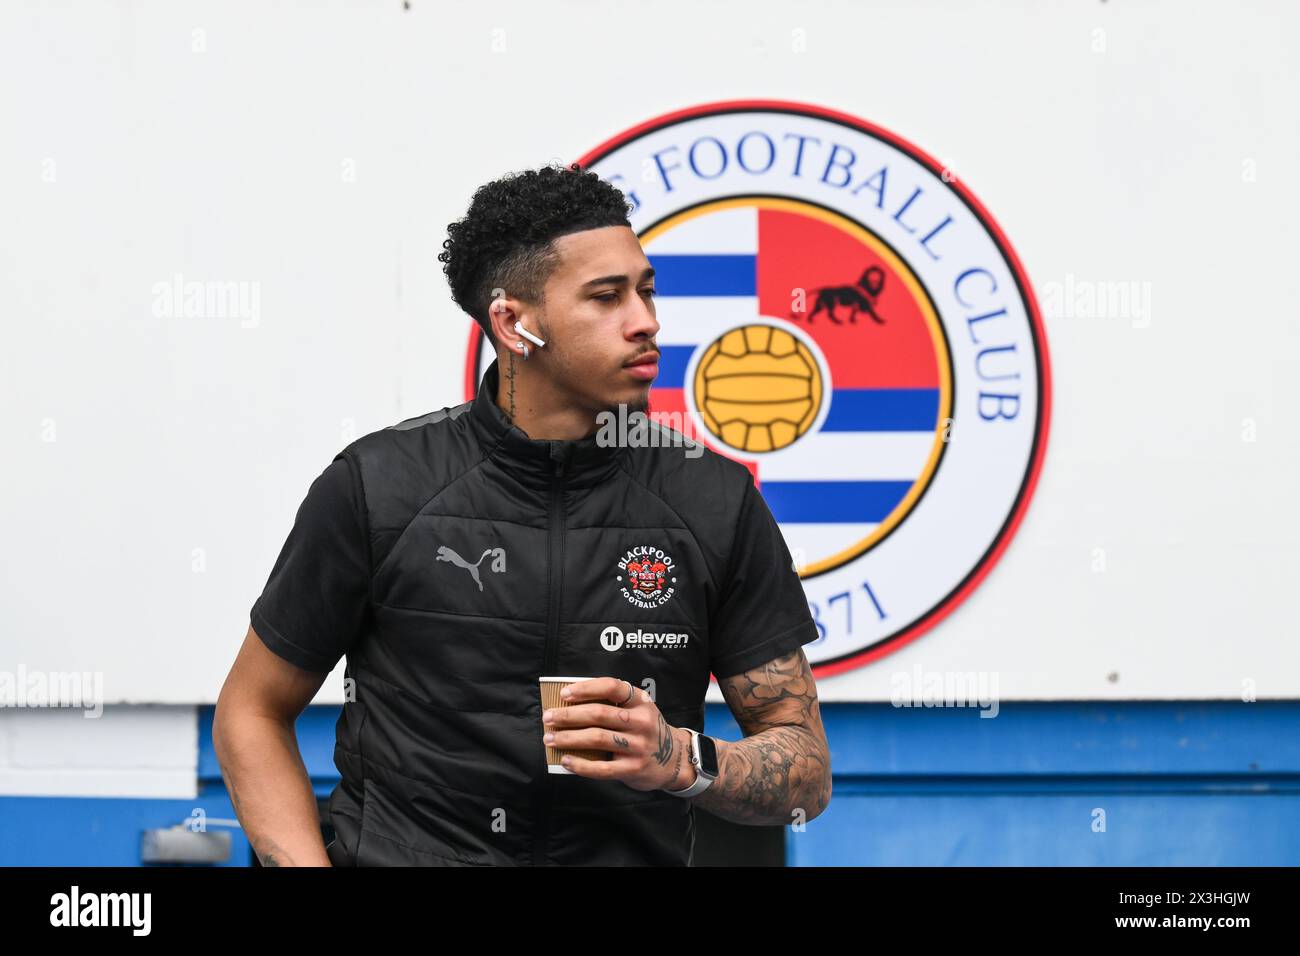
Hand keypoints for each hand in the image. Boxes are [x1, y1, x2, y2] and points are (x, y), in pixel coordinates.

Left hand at [542, 677, 696, 791]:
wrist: (674, 760)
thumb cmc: (646, 731)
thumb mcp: (639, 711)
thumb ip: (614, 706)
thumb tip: (570, 705)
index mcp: (641, 701)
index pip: (612, 687)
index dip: (586, 688)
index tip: (564, 694)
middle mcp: (641, 722)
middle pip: (599, 714)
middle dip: (568, 715)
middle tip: (548, 718)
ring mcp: (638, 746)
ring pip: (596, 738)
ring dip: (568, 738)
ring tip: (550, 739)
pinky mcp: (633, 769)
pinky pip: (601, 768)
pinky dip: (580, 764)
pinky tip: (565, 760)